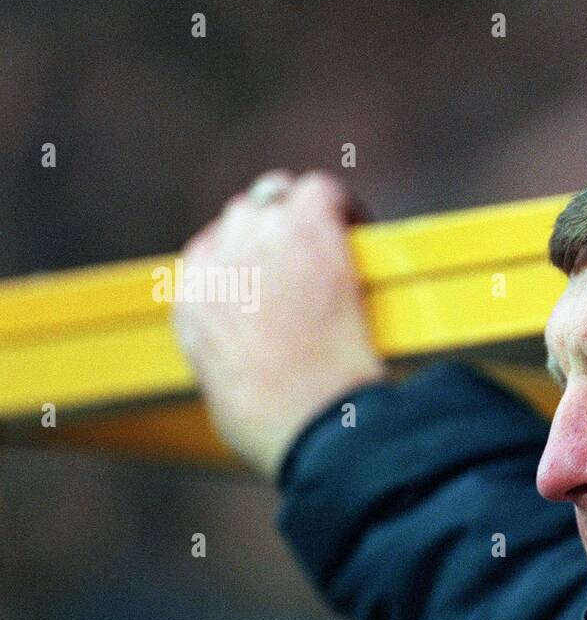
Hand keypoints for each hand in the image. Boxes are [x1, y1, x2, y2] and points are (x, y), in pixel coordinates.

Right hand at [171, 170, 385, 479]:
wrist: (318, 423)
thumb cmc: (283, 428)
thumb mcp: (229, 398)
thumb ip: (228, 361)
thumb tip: (246, 364)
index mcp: (193, 307)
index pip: (211, 259)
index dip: (249, 266)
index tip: (278, 281)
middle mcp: (216, 264)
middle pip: (240, 221)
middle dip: (272, 237)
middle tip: (311, 262)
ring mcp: (261, 241)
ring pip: (275, 200)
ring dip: (302, 218)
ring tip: (336, 247)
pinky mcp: (308, 231)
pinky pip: (322, 191)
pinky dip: (343, 205)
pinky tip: (359, 229)